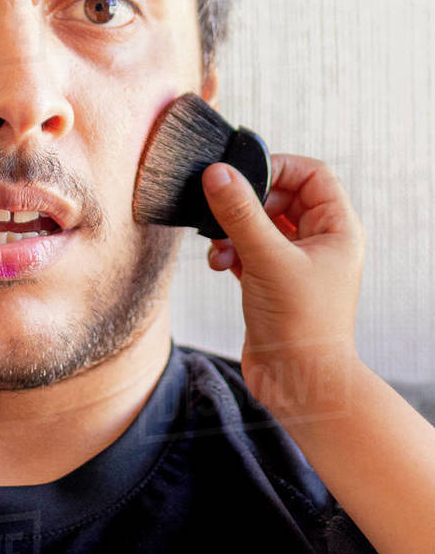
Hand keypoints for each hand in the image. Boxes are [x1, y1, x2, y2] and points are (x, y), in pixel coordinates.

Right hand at [202, 154, 366, 417]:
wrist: (299, 385)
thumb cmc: (302, 325)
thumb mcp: (268, 258)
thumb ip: (240, 213)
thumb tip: (217, 173)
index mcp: (337, 229)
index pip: (312, 174)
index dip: (279, 168)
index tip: (244, 174)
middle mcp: (319, 242)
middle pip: (281, 196)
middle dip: (248, 202)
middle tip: (225, 210)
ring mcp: (294, 262)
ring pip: (259, 223)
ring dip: (233, 227)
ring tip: (218, 242)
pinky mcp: (270, 281)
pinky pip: (246, 248)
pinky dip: (229, 250)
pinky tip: (218, 263)